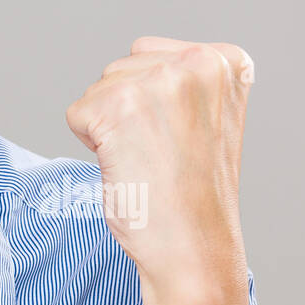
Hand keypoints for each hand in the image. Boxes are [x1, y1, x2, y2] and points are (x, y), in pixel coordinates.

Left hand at [65, 36, 252, 295]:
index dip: (151, 102)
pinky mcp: (119, 106)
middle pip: (120, 68)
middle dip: (127, 113)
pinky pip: (78, 114)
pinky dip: (91, 144)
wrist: (195, 249)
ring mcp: (159, 81)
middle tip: (163, 155)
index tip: (182, 139)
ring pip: (98, 90)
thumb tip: (136, 59)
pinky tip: (128, 166)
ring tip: (149, 161)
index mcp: (226, 61)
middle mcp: (198, 62)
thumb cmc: (196, 193)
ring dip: (110, 129)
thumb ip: (183, 80)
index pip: (148, 54)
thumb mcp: (209, 117)